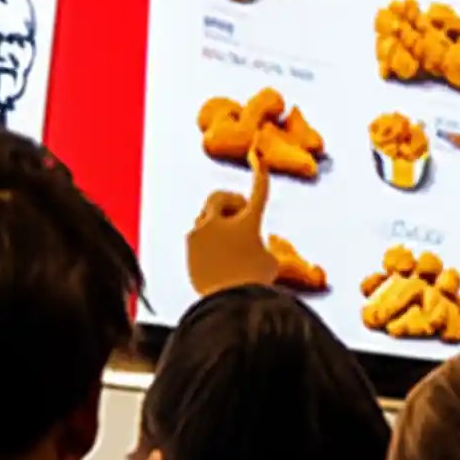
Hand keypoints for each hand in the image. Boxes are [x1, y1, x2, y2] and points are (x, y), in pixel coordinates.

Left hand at [186, 146, 277, 296]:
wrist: (227, 303)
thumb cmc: (254, 282)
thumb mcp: (270, 261)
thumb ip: (261, 245)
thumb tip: (255, 245)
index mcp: (247, 220)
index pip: (258, 192)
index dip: (260, 174)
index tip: (256, 156)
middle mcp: (220, 222)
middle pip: (220, 198)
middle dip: (230, 202)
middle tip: (239, 213)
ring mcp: (200, 234)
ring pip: (206, 218)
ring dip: (217, 224)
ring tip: (228, 243)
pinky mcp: (189, 248)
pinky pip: (198, 237)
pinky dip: (208, 242)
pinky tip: (216, 257)